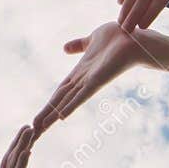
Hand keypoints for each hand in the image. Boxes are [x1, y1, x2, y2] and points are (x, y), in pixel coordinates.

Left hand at [0, 125, 33, 167]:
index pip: (10, 155)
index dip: (17, 141)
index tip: (26, 126)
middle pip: (17, 155)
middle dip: (24, 139)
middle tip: (33, 123)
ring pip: (18, 163)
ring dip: (25, 146)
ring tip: (32, 131)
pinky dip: (21, 165)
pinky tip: (26, 153)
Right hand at [32, 23, 147, 133]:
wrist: (136, 36)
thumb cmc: (119, 37)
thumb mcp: (92, 39)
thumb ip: (79, 45)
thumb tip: (64, 48)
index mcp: (79, 73)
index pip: (59, 92)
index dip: (47, 104)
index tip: (37, 118)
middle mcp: (83, 81)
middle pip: (59, 100)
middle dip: (46, 114)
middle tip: (33, 130)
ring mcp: (90, 82)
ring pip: (67, 101)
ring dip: (53, 115)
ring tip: (40, 128)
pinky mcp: (98, 80)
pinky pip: (82, 95)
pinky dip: (71, 106)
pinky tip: (61, 117)